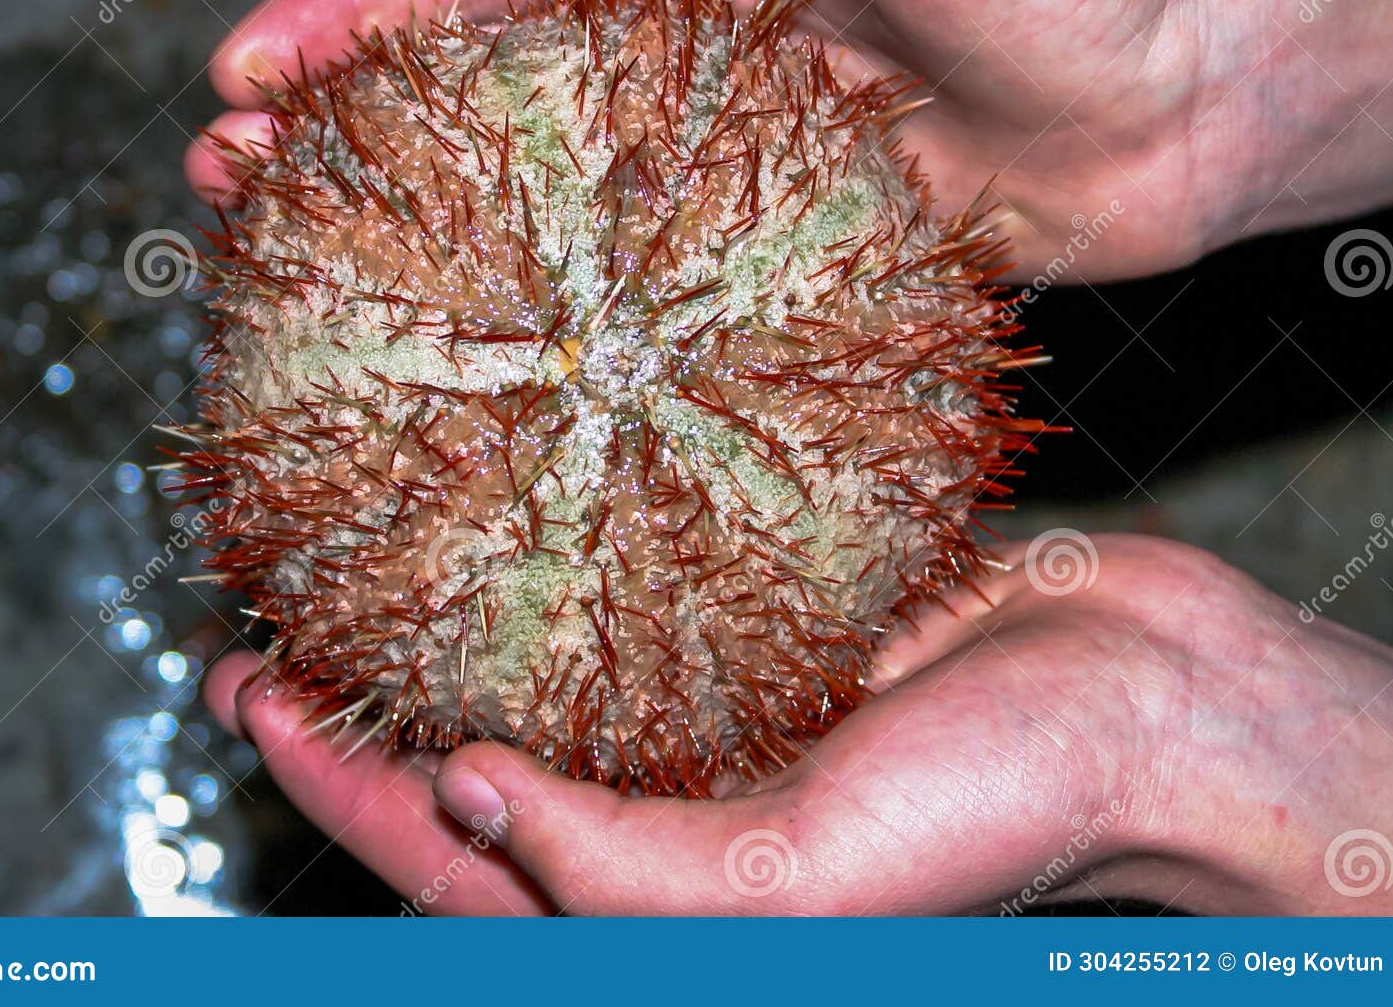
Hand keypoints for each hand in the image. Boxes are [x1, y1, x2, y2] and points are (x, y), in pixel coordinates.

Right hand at [185, 0, 1245, 282]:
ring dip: (425, 232)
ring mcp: (712, 151)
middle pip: (472, 81)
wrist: (1184, 107)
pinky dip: (551, 313)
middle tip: (236, 198)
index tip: (241, 80)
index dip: (346, 18)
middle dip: (346, 131)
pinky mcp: (761, 245)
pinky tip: (498, 363)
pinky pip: (629, 277)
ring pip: (530, 187)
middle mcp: (677, 42)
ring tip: (326, 291)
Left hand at [204, 534, 1392, 914]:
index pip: (450, 852)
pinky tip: (509, 501)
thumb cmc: (1003, 810)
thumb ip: (622, 868)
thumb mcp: (796, 882)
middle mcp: (665, 804)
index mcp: (657, 890)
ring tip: (350, 563)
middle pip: (470, 764)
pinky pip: (626, 596)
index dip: (337, 786)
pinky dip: (552, 559)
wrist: (1144, 694)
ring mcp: (708, 711)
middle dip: (358, 713)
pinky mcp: (758, 627)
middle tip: (260, 639)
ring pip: (535, 673)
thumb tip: (460, 795)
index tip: (248, 700)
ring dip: (441, 626)